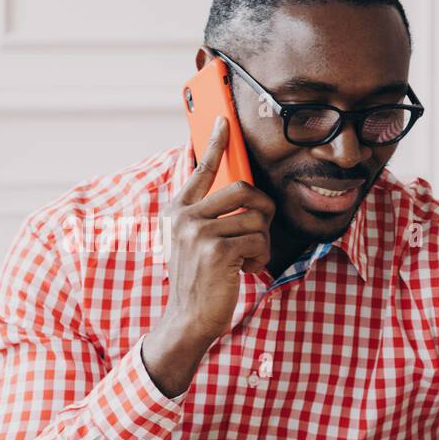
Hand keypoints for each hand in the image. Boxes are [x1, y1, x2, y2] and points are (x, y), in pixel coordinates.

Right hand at [142, 117, 274, 396]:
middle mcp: (183, 216)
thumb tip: (238, 191)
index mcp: (177, 211)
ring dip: (260, 242)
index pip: (200, 170)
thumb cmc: (198, 280)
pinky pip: (257, 240)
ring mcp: (198, 232)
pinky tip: (243, 271)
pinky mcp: (217, 250)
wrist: (188, 319)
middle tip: (258, 230)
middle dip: (262, 210)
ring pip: (255, 218)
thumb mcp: (192, 242)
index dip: (214, 143)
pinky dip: (258, 258)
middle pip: (243, 190)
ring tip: (244, 259)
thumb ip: (206, 215)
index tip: (223, 121)